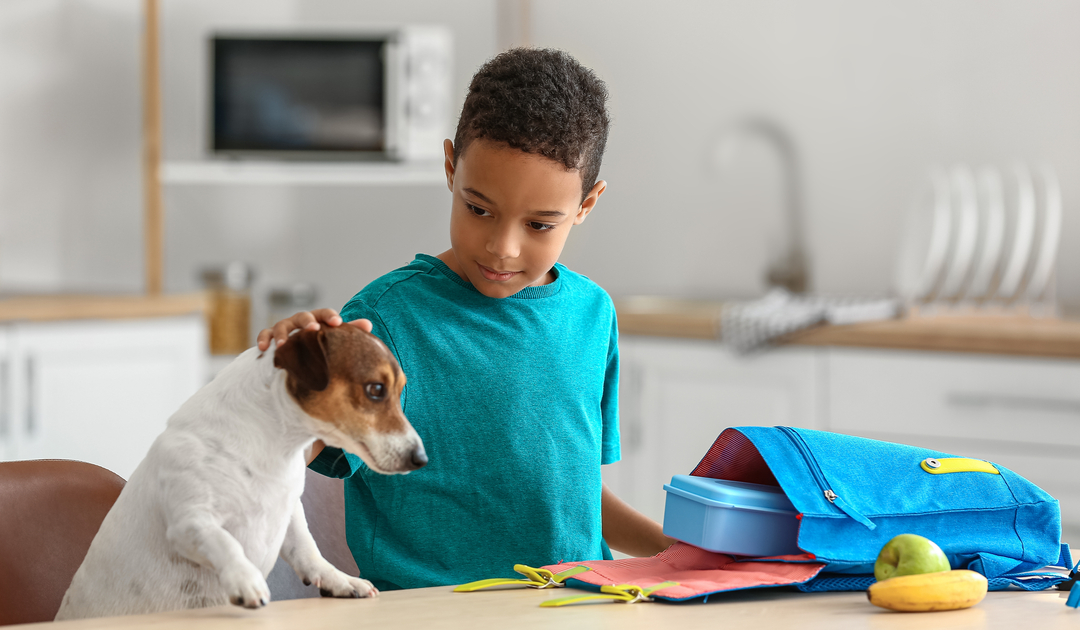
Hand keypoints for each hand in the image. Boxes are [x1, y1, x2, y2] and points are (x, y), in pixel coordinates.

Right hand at [256, 309, 372, 350]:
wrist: (299, 349)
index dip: (329, 316)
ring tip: (283, 345)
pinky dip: (264, 339)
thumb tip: (368, 324)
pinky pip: (265, 334)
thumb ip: (350, 331)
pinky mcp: (271, 336)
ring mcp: (285, 327)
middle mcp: (300, 321)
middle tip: (312, 329)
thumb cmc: (320, 342)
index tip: (337, 322)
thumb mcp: (334, 336)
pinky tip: (264, 348)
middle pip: (302, 316)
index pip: (323, 313)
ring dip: (282, 334)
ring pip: (281, 325)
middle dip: (306, 322)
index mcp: (317, 319)